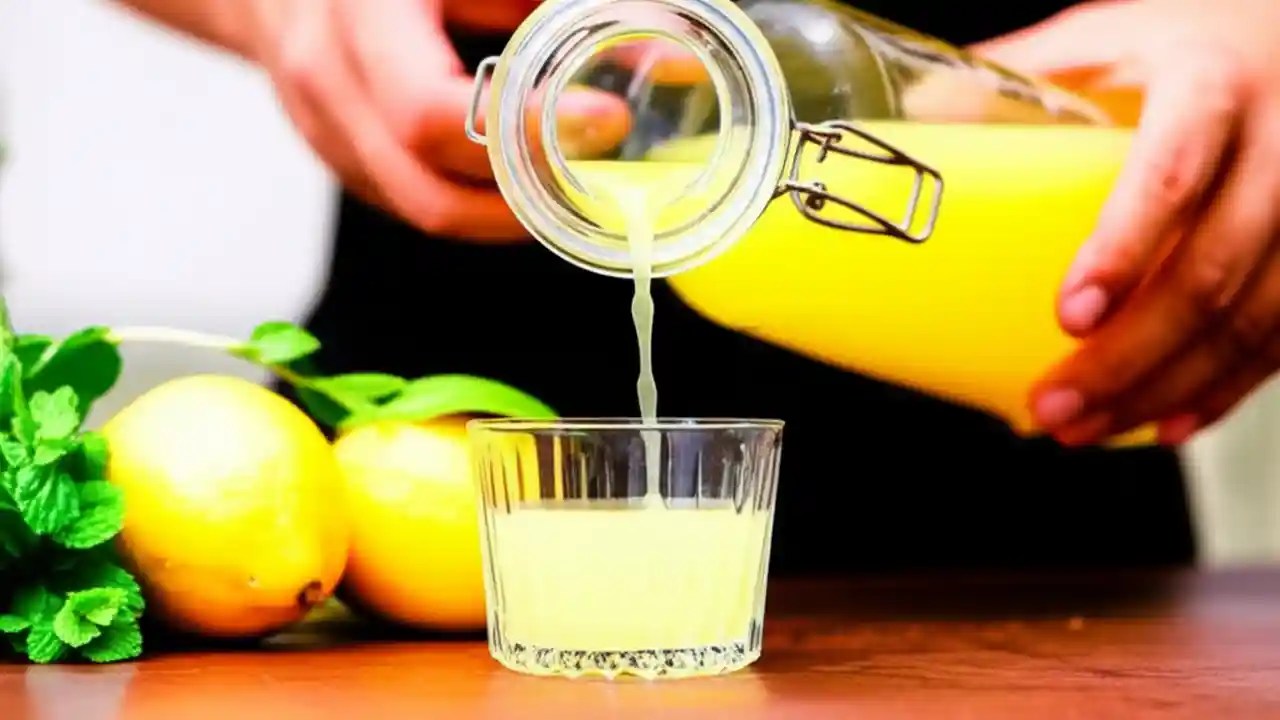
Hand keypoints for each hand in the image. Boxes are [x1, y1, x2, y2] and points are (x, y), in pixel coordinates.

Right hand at [247, 0, 630, 240]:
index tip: (604, 122)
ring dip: (508, 215)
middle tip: (602, 182)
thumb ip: (557, 6)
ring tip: (575, 188)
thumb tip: (661, 58)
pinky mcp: (341, 159)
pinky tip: (524, 182)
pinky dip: (477, 203)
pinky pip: (414, 203)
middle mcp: (329, 84)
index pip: (431, 114)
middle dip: (528, 203)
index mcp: (360, 17)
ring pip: (426, 211)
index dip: (523, 133)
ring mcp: (325, 132)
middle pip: (431, 194)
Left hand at [974, 0, 1279, 445]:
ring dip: (1164, 390)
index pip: (1171, 176)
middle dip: (1128, 357)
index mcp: (1210, 87)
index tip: (1069, 315)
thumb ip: (1017, 75)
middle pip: (1210, 273)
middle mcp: (1278, 147)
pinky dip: (1223, 391)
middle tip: (1053, 405)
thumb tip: (919, 118)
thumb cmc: (1188, 39)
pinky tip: (1164, 423)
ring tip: (1084, 428)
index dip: (1123, 250)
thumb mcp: (1104, 36)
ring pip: (1253, 324)